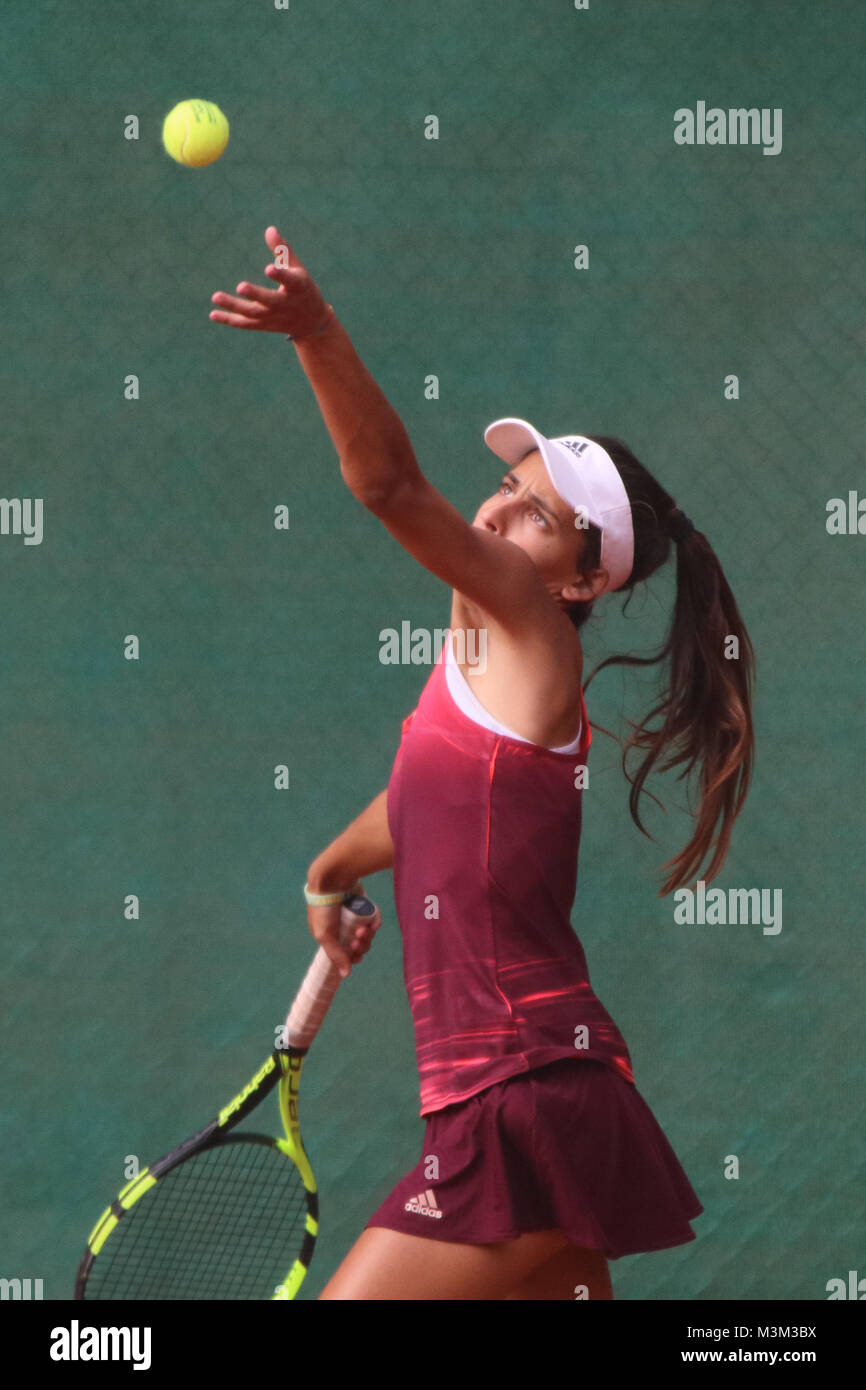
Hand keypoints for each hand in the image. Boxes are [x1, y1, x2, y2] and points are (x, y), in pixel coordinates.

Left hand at [209, 225, 330, 336]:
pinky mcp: (264, 325)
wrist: (311, 322)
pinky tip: (213, 314)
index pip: (290, 281)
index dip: (280, 275)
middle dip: (255, 294)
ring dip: (234, 306)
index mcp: (298, 287)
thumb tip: (269, 229)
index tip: (268, 268)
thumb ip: (283, 250)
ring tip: (215, 296)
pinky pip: (246, 323)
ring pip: (253, 313)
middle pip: (269, 301)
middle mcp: (285, 304)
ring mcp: (274, 317)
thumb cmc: (303, 289)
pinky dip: (230, 320)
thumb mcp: (298, 269)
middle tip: (240, 286)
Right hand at [306, 882, 379, 978]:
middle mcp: (343, 928)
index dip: (352, 957)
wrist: (333, 879)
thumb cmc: (324, 908)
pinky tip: (374, 924)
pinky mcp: (364, 906)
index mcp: (330, 935)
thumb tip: (346, 975)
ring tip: (365, 929)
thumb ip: (335, 955)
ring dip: (368, 936)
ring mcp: (354, 917)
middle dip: (361, 945)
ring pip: (367, 934)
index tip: (355, 954)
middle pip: (358, 945)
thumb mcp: (325, 934)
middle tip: (359, 937)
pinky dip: (375, 924)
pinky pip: (374, 920)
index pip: (345, 953)